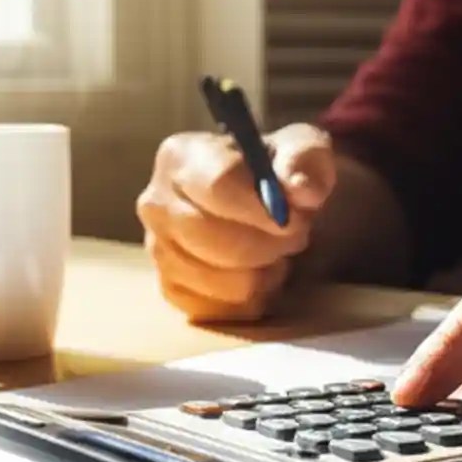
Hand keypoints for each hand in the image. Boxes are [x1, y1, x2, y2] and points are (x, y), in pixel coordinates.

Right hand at [136, 123, 336, 321]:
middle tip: (294, 236)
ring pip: (218, 280)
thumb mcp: (303, 152)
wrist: (264, 205)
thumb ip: (305, 161)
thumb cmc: (279, 174)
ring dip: (260, 272)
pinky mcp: (170, 288)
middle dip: (265, 244)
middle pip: (211, 237)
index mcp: (181, 157)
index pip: (217, 185)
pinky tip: (256, 273)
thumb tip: (300, 190)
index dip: (262, 209)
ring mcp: (158, 250)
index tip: (296, 220)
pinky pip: (216, 309)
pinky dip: (247, 299)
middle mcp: (156, 203)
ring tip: (273, 251)